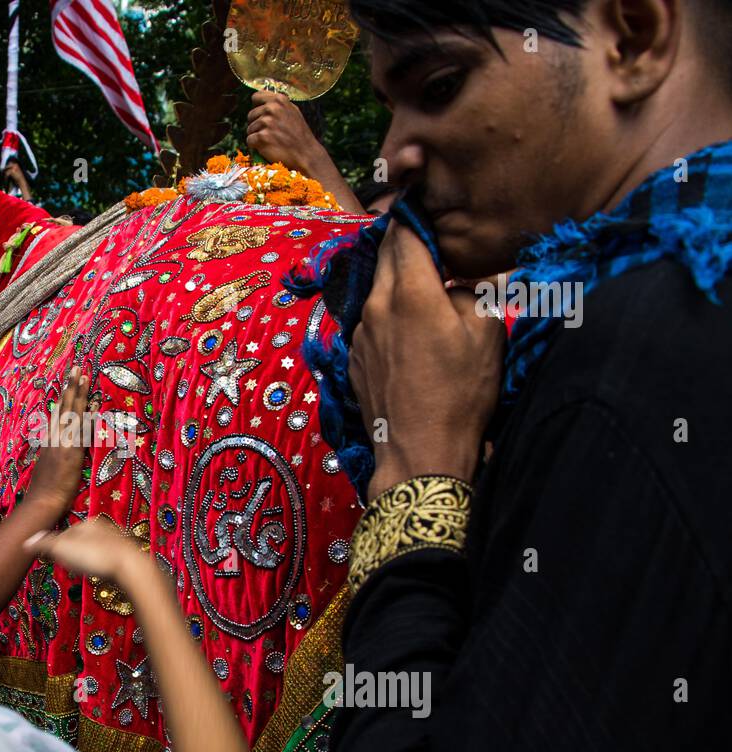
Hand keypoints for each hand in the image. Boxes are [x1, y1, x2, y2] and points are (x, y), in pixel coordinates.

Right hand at [24, 366, 89, 516]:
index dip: (65, 397)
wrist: (42, 501)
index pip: (58, 413)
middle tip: (77, 367)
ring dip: (79, 392)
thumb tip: (54, 446)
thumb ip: (51, 453)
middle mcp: (55, 437)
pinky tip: (94, 402)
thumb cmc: (44, 490)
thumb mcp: (46, 465)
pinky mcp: (72, 451)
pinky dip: (88, 413)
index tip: (69, 382)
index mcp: (49, 440)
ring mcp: (64, 443)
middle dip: (71, 386)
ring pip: (72, 412)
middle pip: (65, 407)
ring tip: (84, 375)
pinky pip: (82, 427)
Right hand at [25, 518, 147, 582]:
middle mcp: (104, 529)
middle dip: (72, 552)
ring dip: (87, 559)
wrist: (130, 568)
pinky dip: (101, 565)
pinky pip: (108, 559)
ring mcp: (117, 542)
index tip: (50, 558)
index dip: (55, 547)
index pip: (64, 534)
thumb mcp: (62, 548)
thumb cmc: (94, 556)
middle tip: (66, 565)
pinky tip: (101, 572)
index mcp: (88, 524)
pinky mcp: (126, 557)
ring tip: (83, 570)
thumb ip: (44, 544)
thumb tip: (26, 542)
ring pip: (95, 549)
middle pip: (81, 541)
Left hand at [245, 91, 323, 175]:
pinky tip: (268, 147)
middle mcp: (272, 108)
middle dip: (257, 124)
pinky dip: (256, 146)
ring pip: (249, 129)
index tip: (262, 115)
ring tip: (272, 140)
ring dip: (257, 136)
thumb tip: (264, 102)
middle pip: (251, 115)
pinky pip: (249, 140)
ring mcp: (266, 122)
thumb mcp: (292, 111)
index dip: (257, 107)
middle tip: (271, 133)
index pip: (256, 97)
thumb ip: (278, 105)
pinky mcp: (262, 137)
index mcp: (279, 100)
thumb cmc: (299, 134)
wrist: (306, 154)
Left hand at [349, 222, 505, 498]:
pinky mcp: (355, 356)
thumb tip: (459, 282)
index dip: (416, 215)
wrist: (420, 452)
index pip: (404, 232)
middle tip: (428, 239)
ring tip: (426, 285)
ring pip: (377, 287)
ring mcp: (360, 332)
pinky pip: (371, 318)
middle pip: (384, 254)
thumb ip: (473, 292)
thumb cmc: (462, 394)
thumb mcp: (487, 335)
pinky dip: (388, 310)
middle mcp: (376, 305)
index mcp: (409, 292)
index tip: (428, 207)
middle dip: (404, 241)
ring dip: (397, 278)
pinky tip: (410, 327)